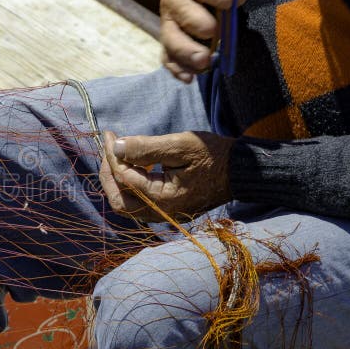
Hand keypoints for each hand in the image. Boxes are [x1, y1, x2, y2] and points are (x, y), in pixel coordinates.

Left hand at [99, 130, 233, 221]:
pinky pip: (138, 203)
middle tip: (109, 147)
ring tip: (116, 155)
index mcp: (163, 198)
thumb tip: (116, 147)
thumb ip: (146, 148)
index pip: (124, 178)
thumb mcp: (180, 145)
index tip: (109, 133)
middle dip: (108, 173)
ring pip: (126, 204)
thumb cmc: (214, 155)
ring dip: (116, 181)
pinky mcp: (166, 211)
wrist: (241, 171)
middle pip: (118, 200)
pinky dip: (129, 185)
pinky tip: (132, 165)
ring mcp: (163, 215)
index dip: (112, 154)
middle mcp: (160, 213)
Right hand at [160, 0, 246, 81]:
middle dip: (199, 24)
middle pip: (182, 14)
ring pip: (172, 40)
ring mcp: (168, 24)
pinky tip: (190, 78)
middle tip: (214, 31)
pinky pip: (168, 59)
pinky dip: (178, 70)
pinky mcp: (168, 43)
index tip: (232, 1)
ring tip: (205, 61)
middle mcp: (171, 0)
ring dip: (187, 52)